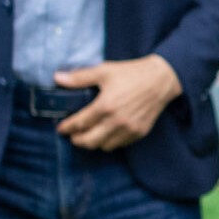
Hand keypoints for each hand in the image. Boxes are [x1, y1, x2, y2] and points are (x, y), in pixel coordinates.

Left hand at [52, 54, 183, 150]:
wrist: (161, 79)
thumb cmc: (132, 73)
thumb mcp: (104, 71)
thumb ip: (79, 77)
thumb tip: (57, 78)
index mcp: (105, 106)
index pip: (79, 124)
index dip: (67, 127)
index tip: (61, 128)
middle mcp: (116, 121)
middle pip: (89, 141)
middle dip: (77, 140)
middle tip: (72, 135)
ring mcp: (129, 129)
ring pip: (104, 146)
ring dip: (93, 143)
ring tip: (89, 135)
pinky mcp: (139, 133)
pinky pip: (120, 145)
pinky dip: (110, 142)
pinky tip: (106, 134)